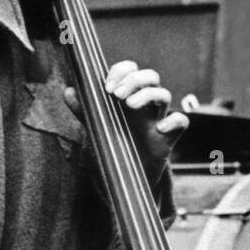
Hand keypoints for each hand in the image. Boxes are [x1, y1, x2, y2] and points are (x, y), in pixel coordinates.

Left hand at [63, 60, 188, 182]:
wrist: (124, 180)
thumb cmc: (112, 148)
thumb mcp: (96, 128)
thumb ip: (83, 110)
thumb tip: (68, 91)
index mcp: (127, 97)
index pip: (131, 70)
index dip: (121, 71)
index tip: (106, 86)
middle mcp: (144, 106)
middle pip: (151, 76)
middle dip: (134, 79)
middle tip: (115, 95)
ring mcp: (157, 120)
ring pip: (165, 94)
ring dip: (148, 94)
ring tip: (129, 105)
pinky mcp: (168, 139)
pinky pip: (182, 121)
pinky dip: (173, 121)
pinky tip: (158, 129)